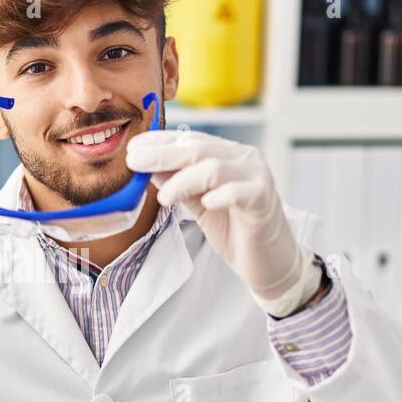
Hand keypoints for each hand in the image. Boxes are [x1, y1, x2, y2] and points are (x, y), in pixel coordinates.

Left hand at [125, 129, 319, 316]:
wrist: (270, 261)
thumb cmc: (235, 230)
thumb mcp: (198, 203)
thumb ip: (177, 184)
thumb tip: (147, 168)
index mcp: (226, 155)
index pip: (189, 140)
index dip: (159, 142)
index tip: (132, 148)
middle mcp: (242, 159)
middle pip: (197, 149)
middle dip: (162, 154)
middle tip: (134, 161)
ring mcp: (256, 177)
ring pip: (214, 168)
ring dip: (183, 180)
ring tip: (164, 199)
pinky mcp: (263, 200)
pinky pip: (240, 192)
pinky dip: (221, 196)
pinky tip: (207, 203)